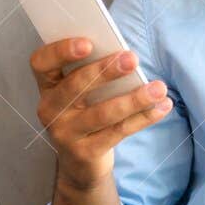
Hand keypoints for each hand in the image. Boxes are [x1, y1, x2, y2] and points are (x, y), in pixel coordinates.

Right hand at [30, 37, 172, 190]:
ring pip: (102, 113)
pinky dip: (143, 118)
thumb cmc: (86, 113)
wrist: (80, 162)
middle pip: (75, 86)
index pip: (42, 63)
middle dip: (105, 71)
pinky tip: (162, 106)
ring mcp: (65, 133)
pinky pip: (118, 132)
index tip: (88, 43)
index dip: (61, 51)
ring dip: (134, 99)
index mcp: (48, 86)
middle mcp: (50, 109)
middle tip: (132, 59)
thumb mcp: (82, 93)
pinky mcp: (84, 152)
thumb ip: (94, 73)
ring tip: (159, 88)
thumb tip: (124, 56)